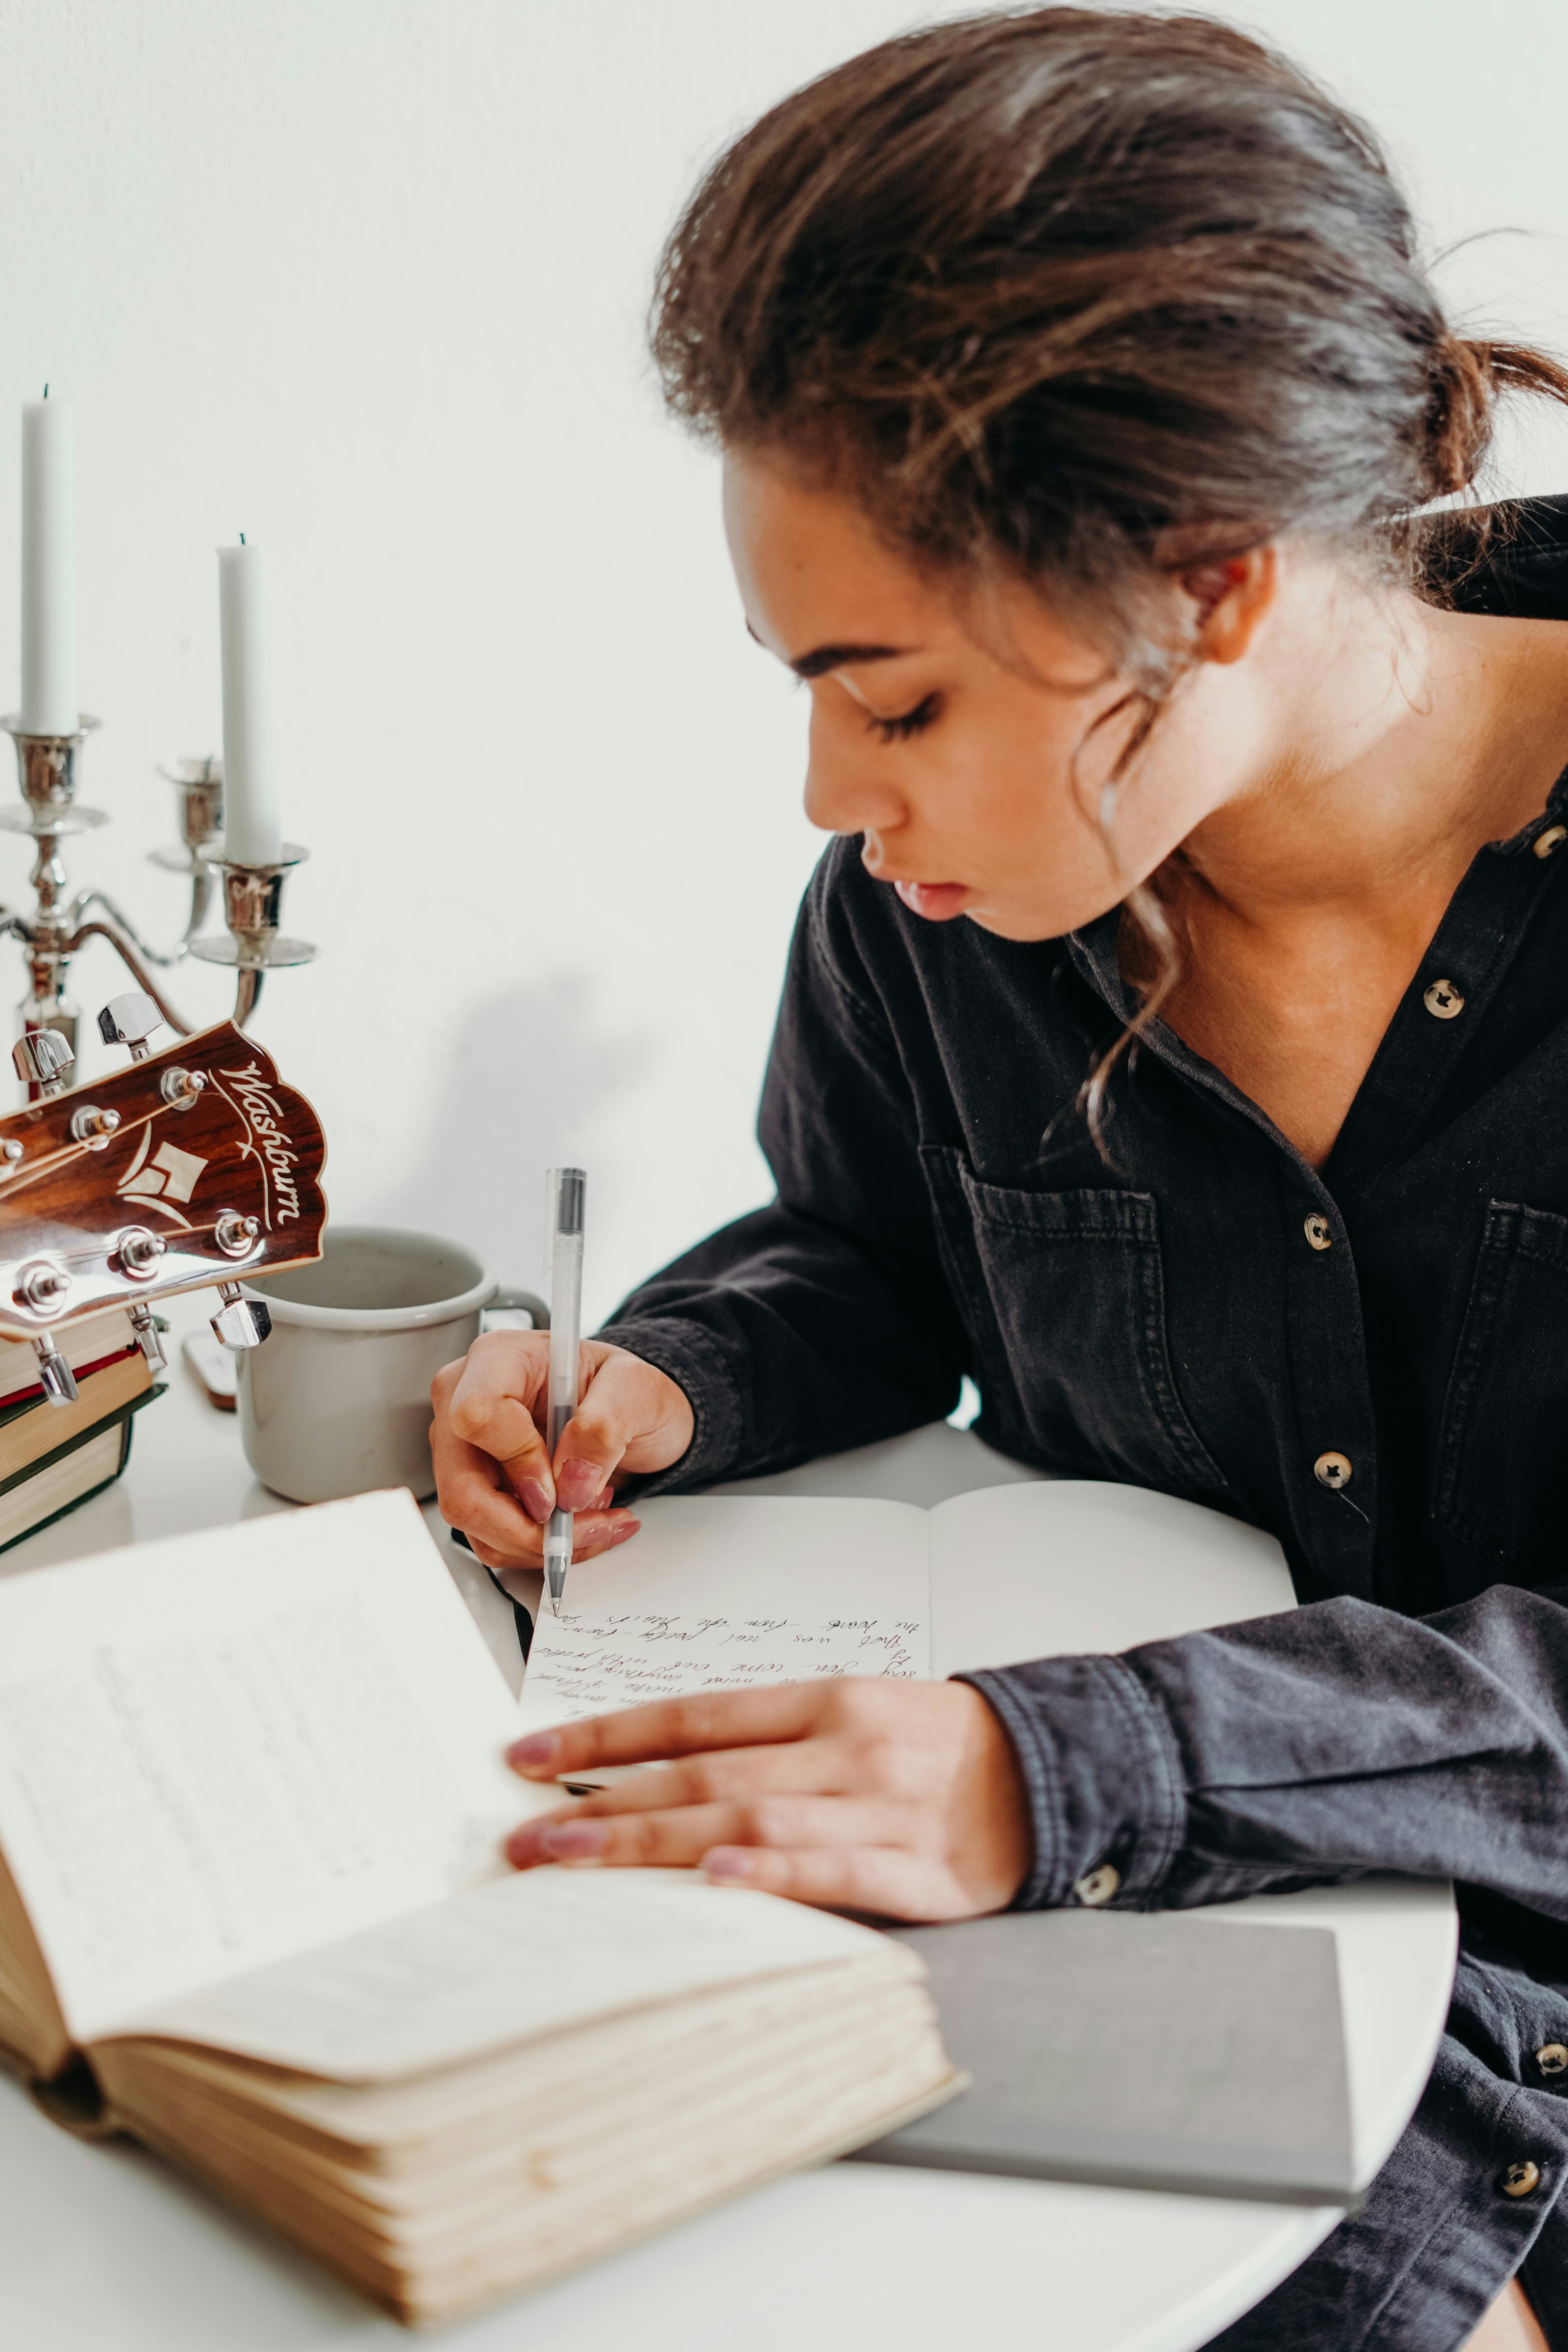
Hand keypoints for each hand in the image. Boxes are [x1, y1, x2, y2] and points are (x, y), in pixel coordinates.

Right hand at [430, 1333, 694, 1571]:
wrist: (632, 1412)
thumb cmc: (628, 1390)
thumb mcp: (639, 1389)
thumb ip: (605, 1425)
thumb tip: (571, 1481)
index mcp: (500, 1358)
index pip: (477, 1415)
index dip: (520, 1462)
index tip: (564, 1485)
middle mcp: (466, 1401)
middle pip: (462, 1486)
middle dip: (527, 1526)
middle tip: (586, 1526)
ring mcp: (466, 1449)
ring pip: (474, 1522)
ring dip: (539, 1540)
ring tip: (595, 1518)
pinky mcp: (477, 1486)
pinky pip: (491, 1537)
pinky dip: (537, 1545)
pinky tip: (578, 1524)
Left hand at [502, 1678, 1031, 1920]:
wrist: (1059, 1766)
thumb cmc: (938, 1746)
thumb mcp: (853, 1717)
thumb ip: (769, 1743)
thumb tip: (658, 1773)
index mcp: (822, 1702)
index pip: (693, 1716)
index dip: (605, 1736)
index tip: (525, 1759)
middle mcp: (842, 1747)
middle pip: (703, 1773)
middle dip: (601, 1805)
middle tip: (521, 1840)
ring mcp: (880, 1807)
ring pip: (749, 1818)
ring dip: (652, 1842)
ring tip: (572, 1862)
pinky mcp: (922, 1872)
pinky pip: (839, 1872)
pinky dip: (776, 1874)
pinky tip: (717, 1880)